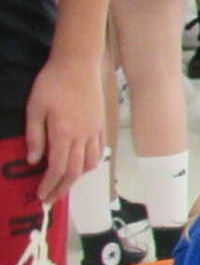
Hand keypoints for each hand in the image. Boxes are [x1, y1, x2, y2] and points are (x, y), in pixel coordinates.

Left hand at [22, 52, 103, 202]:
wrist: (78, 64)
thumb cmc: (52, 83)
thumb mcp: (34, 108)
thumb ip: (34, 136)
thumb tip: (33, 161)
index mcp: (64, 133)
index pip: (58, 167)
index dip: (49, 184)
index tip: (41, 196)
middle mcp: (82, 136)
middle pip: (75, 170)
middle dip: (63, 188)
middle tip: (52, 199)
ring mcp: (94, 131)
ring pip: (90, 163)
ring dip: (78, 177)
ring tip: (65, 183)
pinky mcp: (101, 124)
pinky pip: (99, 150)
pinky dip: (90, 163)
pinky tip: (82, 164)